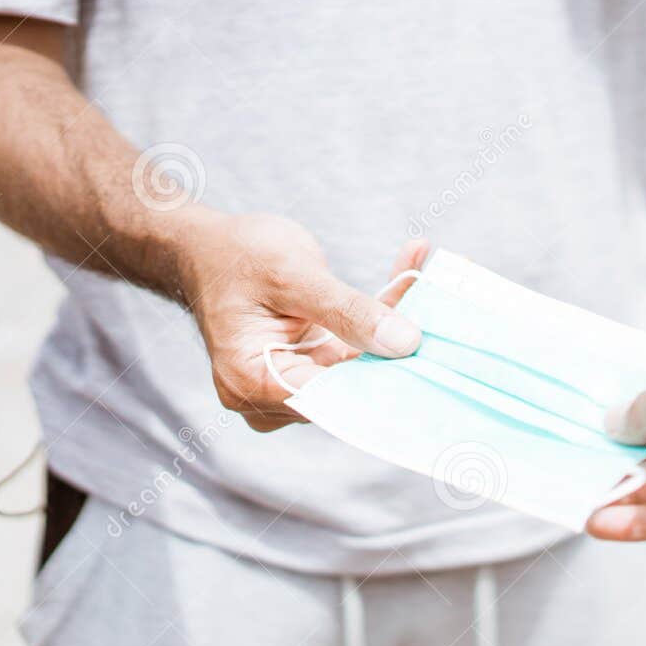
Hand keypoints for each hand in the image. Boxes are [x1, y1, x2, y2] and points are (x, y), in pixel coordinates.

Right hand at [176, 212, 425, 430]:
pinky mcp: (308, 368)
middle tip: (440, 313)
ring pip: (357, 370)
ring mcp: (288, 385)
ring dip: (391, 327)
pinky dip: (379, 319)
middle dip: (394, 349)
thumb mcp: (295, 275)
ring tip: (423, 279)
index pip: (331, 399)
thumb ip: (349, 311)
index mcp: (251, 381)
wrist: (205, 246)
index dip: (383, 382)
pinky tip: (408, 274)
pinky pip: (353, 353)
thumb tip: (406, 343)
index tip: (431, 358)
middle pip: (348, 388)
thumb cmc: (235, 255)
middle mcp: (267, 397)